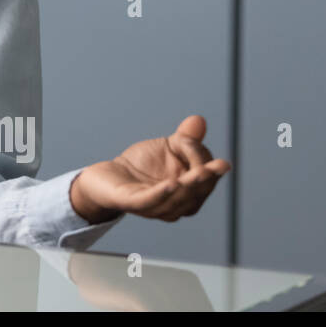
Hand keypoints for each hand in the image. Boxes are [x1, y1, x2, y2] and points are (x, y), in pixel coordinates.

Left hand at [69, 114, 230, 223]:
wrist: (106, 177)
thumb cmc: (141, 165)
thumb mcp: (167, 148)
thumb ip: (186, 138)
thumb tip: (199, 120)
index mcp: (186, 194)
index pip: (204, 184)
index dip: (211, 170)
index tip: (217, 158)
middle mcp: (174, 205)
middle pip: (194, 194)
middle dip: (206, 180)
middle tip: (219, 166)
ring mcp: (153, 206)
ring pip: (176, 199)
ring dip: (189, 187)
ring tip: (200, 172)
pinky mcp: (132, 202)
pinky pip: (150, 201)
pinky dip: (162, 194)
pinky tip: (172, 183)